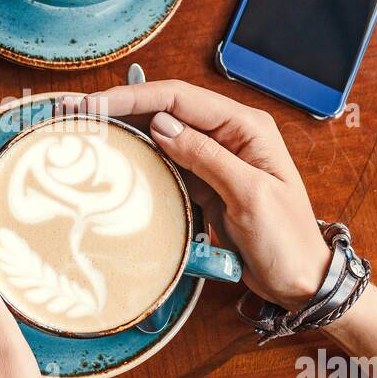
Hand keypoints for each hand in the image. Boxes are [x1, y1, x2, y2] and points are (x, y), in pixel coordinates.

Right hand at [68, 81, 330, 310]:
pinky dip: (139, 157)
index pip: (181, 99)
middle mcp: (229, 134)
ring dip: (126, 130)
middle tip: (75, 113)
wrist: (300, 280)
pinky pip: (166, 161)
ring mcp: (214, 157)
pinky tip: (113, 157)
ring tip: (84, 130)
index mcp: (246, 127)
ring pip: (162, 133)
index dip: (134, 97)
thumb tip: (160, 125)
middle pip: (167, 109)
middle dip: (122, 107)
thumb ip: (205, 157)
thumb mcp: (248, 195)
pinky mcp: (203, 182)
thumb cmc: (286, 239)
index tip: (95, 104)